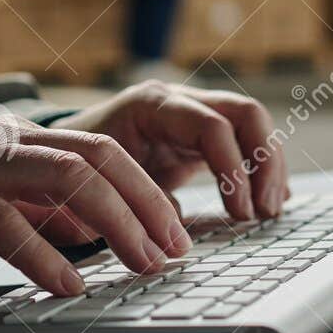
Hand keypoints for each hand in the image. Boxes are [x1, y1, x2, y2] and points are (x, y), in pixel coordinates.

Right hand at [0, 116, 190, 295]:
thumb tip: (91, 232)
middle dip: (146, 203)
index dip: (147, 189)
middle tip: (174, 250)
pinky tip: (70, 285)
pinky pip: (7, 225)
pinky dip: (45, 256)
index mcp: (22, 140)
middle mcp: (8, 144)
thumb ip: (39, 206)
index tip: (176, 231)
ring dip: (115, 223)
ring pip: (66, 178)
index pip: (103, 150)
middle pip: (98, 157)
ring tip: (142, 264)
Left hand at [49, 81, 288, 222]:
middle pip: (246, 114)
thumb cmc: (76, 165)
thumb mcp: (99, 182)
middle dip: (264, 163)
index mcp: (151, 104)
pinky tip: (268, 203)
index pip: (211, 126)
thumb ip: (135, 202)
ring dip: (269, 168)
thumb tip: (176, 231)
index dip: (234, 169)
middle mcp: (179, 101)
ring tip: (270, 213)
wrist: (62, 150)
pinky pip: (243, 143)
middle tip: (265, 211)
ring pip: (253, 125)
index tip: (240, 213)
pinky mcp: (200, 136)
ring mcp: (192, 114)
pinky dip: (260, 171)